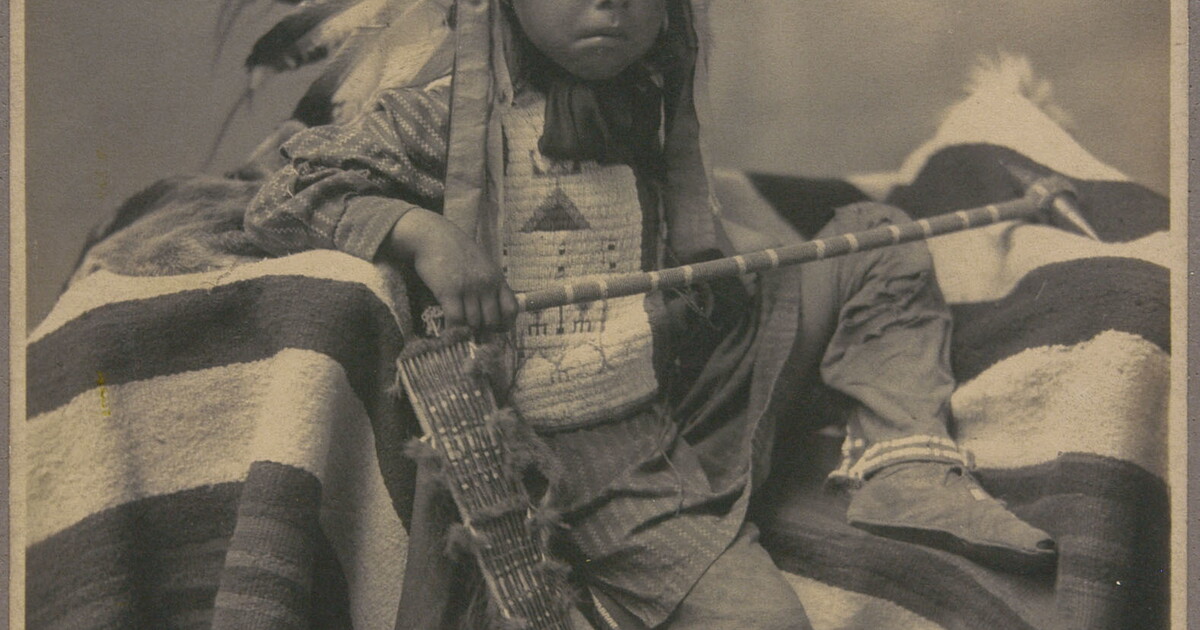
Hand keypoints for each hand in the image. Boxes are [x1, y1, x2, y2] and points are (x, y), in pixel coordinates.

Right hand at [383, 209, 517, 331]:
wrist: (433, 235)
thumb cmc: (455, 250)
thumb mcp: (481, 264)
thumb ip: (489, 285)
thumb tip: (490, 312)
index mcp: (497, 278)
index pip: (511, 309)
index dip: (505, 324)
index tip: (496, 330)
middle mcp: (486, 284)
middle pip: (492, 321)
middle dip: (483, 331)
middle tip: (472, 332)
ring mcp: (468, 288)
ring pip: (474, 323)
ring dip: (466, 330)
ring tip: (458, 329)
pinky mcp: (449, 292)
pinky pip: (456, 320)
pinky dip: (453, 330)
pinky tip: (448, 331)